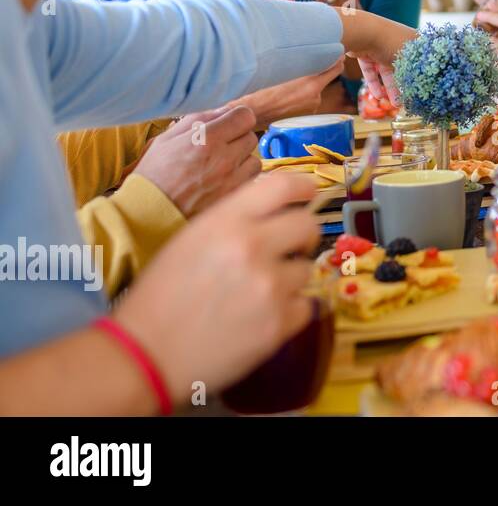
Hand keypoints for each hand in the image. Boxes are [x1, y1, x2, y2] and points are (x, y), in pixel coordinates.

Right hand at [114, 172, 320, 404]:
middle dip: (301, 236)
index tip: (307, 195)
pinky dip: (288, 312)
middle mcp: (252, 247)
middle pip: (307, 225)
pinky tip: (260, 318)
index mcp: (225, 222)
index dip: (302, 187)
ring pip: (306, 270)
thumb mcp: (189, 241)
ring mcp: (269, 286)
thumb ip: (234, 221)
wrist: (144, 355)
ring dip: (289, 279)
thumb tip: (274, 212)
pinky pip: (305, 306)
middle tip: (288, 250)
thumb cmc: (160, 297)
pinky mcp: (279, 323)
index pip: (282, 186)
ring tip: (257, 294)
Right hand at [133, 106, 259, 217]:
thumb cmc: (154, 174)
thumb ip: (197, 120)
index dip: (237, 117)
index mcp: (205, 139)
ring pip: (254, 159)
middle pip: (250, 136)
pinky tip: (224, 180)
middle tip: (220, 145)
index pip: (244, 116)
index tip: (229, 123)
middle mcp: (223, 158)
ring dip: (242, 159)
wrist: (150, 213)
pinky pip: (251, 179)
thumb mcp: (167, 139)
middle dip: (238, 137)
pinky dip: (242, 177)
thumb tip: (222, 111)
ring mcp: (231, 180)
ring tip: (221, 165)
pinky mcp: (234, 197)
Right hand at [235, 56, 344, 129]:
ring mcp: (310, 110)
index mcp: (312, 86)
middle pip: (321, 81)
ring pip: (312, 92)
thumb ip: (301, 63)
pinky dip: (299, 99)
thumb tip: (315, 55)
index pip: (335, 69)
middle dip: (313, 75)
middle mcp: (315, 99)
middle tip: (298, 69)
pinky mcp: (304, 117)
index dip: (337, 60)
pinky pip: (306, 102)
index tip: (337, 54)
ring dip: (304, 88)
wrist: (250, 112)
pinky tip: (285, 97)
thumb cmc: (261, 90)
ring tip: (286, 86)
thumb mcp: (282, 71)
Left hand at [335, 10, 417, 107]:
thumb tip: (424, 85)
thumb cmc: (391, 43)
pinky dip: (374, 83)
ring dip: (390, 88)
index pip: (420, 58)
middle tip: (409, 100)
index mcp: (411, 40)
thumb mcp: (408, 59)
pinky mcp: (365, 52)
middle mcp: (396, 42)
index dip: (422, 72)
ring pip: (386, 71)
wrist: (363, 32)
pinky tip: (378, 96)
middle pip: (402, 67)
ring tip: (394, 104)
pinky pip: (371, 70)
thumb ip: (415, 72)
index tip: (424, 87)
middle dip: (405, 84)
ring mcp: (380, 47)